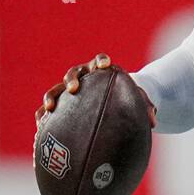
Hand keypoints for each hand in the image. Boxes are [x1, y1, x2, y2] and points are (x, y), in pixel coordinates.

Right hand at [34, 53, 156, 130]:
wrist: (116, 103)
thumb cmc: (128, 100)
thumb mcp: (139, 102)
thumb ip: (146, 107)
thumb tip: (154, 123)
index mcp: (102, 73)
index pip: (100, 62)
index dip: (100, 61)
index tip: (104, 65)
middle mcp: (83, 78)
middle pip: (74, 73)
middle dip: (72, 79)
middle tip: (74, 88)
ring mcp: (69, 92)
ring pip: (56, 90)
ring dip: (51, 97)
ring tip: (49, 108)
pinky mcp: (60, 107)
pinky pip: (47, 112)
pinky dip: (43, 120)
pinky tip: (40, 133)